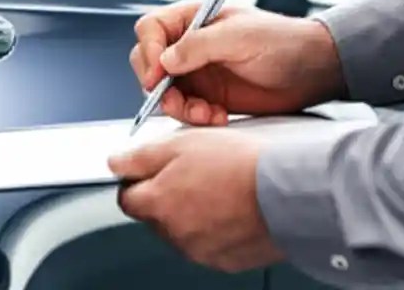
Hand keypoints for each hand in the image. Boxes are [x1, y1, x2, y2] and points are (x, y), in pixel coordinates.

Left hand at [108, 129, 283, 271]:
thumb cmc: (240, 164)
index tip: (151, 170)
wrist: (288, 193)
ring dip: (190, 212)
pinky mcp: (225, 261)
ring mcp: (200, 250)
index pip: (127, 199)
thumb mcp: (182, 143)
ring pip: (181, 231)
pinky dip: (214, 229)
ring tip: (219, 188)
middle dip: (165, 196)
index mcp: (158, 203)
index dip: (137, 181)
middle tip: (194, 173)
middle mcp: (174, 233)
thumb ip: (140, 156)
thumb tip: (115, 163)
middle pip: (154, 216)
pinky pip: (208, 244)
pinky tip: (233, 208)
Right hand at [128, 2, 343, 122]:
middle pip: (148, 62)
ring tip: (205, 113)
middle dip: (157, 85)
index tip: (158, 74)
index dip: (148, 51)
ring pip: (164, 91)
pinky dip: (195, 118)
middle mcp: (190, 45)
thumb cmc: (284, 42)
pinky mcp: (209, 96)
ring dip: (178, 107)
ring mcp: (198, 72)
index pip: (151, 29)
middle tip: (175, 100)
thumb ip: (199, 45)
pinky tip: (218, 117)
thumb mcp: (240, 37)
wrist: (314, 72)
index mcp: (193, 19)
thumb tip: (164, 60)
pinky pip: (185, 110)